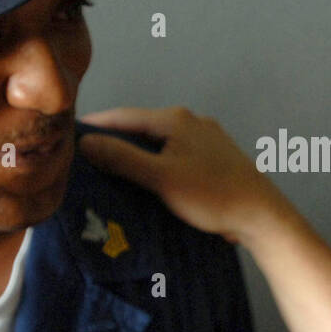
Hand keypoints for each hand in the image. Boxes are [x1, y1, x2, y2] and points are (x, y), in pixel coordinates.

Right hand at [78, 106, 295, 244]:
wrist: (261, 215)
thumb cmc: (213, 195)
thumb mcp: (161, 178)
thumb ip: (122, 159)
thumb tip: (85, 142)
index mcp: (175, 119)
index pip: (123, 116)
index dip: (95, 126)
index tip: (69, 135)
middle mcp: (191, 121)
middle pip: (141, 127)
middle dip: (114, 141)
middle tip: (85, 157)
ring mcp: (205, 138)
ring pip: (158, 141)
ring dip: (136, 153)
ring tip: (110, 170)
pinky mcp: (213, 156)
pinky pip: (174, 153)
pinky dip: (156, 162)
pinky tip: (148, 179)